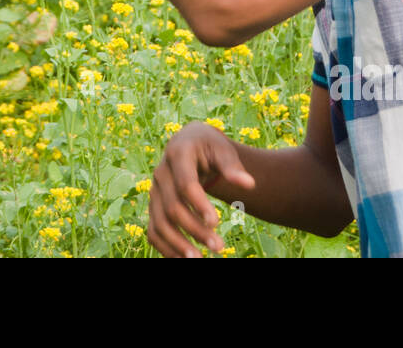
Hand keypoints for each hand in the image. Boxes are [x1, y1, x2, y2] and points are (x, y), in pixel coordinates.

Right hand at [147, 122, 255, 257]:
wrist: (188, 144)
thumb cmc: (209, 147)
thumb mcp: (222, 149)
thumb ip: (232, 167)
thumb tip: (249, 184)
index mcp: (178, 154)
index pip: (186, 184)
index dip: (199, 205)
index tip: (217, 223)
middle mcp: (161, 173)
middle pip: (172, 207)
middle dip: (194, 230)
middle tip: (219, 247)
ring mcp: (154, 191)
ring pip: (159, 222)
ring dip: (177, 244)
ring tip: (199, 259)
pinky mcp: (154, 206)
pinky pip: (154, 231)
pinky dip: (165, 247)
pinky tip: (183, 259)